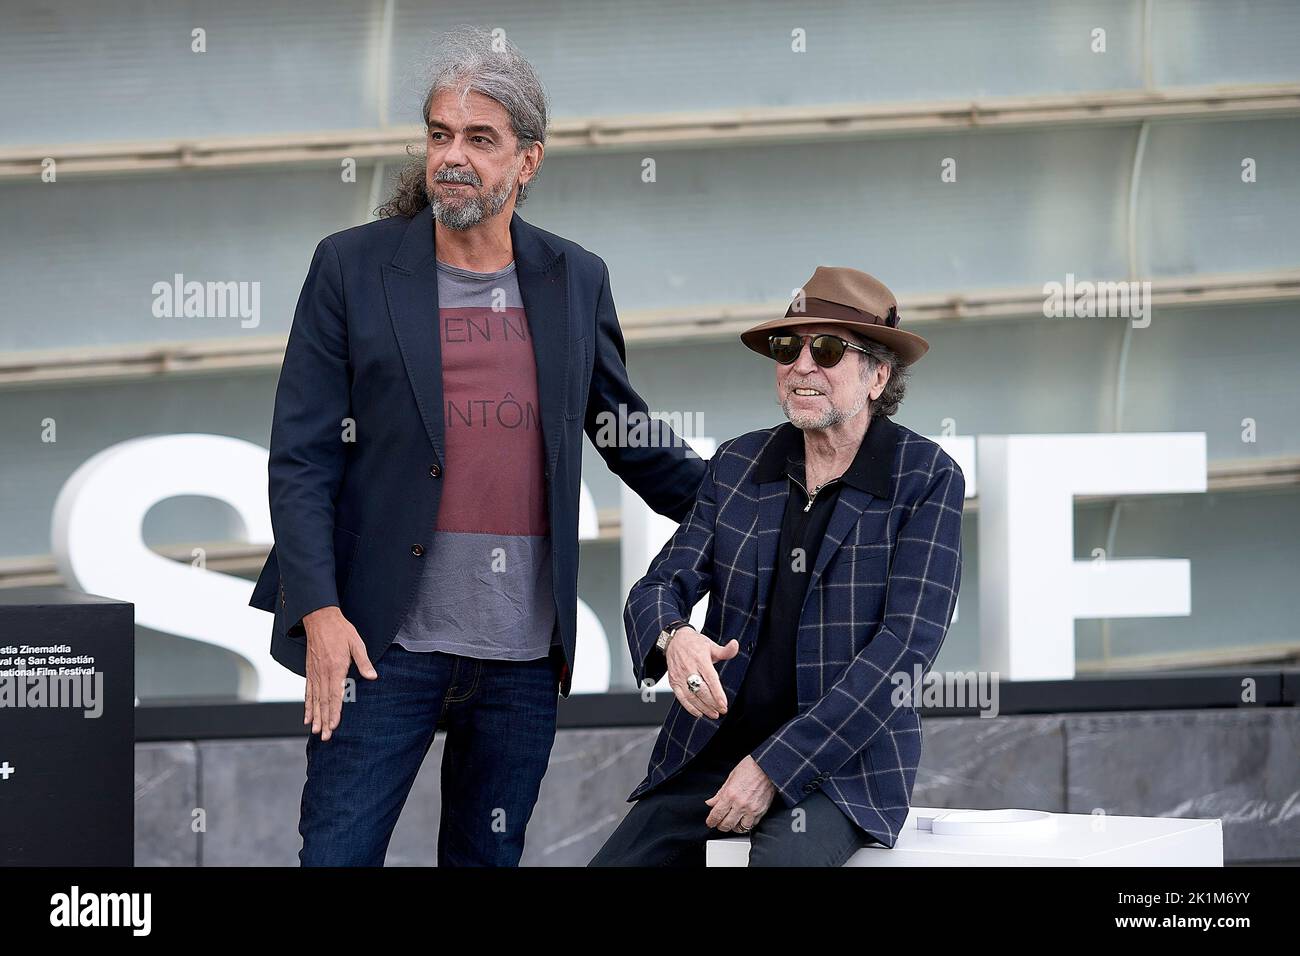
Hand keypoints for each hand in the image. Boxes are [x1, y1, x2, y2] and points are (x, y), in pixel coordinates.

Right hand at [303, 606, 377, 740]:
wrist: (320, 618)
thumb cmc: (341, 631)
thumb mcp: (357, 643)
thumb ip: (364, 662)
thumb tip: (373, 677)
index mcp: (335, 667)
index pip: (335, 695)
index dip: (334, 712)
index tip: (334, 726)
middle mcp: (322, 673)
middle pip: (323, 701)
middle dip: (324, 720)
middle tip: (325, 737)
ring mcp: (314, 673)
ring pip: (314, 699)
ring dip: (315, 716)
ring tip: (315, 731)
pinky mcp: (310, 671)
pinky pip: (308, 692)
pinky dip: (307, 706)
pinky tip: (307, 717)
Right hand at [664, 627, 737, 719]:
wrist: (674, 640)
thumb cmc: (694, 643)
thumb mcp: (711, 645)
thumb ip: (725, 650)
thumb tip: (735, 645)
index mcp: (700, 659)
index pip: (710, 679)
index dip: (717, 694)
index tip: (724, 704)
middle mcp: (688, 668)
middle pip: (701, 690)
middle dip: (712, 703)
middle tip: (721, 711)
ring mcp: (679, 676)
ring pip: (691, 696)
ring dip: (703, 707)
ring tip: (713, 714)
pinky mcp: (673, 681)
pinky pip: (681, 698)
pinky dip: (689, 707)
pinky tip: (698, 712)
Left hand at [705, 757, 775, 832]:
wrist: (768, 767)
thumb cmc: (750, 768)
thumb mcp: (731, 778)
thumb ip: (720, 793)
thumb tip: (711, 802)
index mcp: (730, 794)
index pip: (716, 814)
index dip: (711, 821)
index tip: (710, 822)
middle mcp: (740, 804)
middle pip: (726, 824)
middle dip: (720, 826)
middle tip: (719, 823)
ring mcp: (751, 809)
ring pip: (739, 828)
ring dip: (734, 827)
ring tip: (732, 822)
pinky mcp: (761, 811)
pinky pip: (752, 825)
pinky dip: (746, 824)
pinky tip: (743, 820)